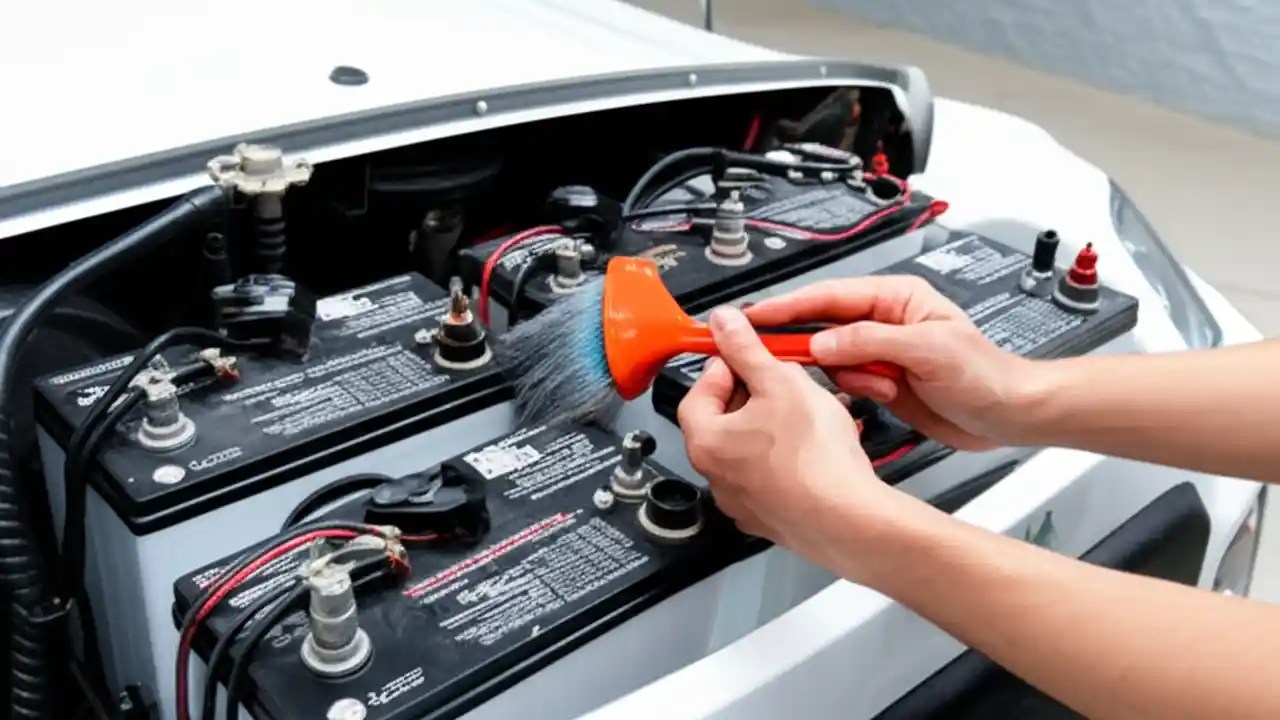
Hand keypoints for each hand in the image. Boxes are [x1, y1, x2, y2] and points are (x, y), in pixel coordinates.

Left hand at [677, 307, 894, 569]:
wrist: (850, 520)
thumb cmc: (814, 458)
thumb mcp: (781, 382)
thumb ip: (747, 349)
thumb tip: (724, 323)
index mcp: (706, 442)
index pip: (698, 391)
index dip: (723, 366)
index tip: (744, 353)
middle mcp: (716, 477)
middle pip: (723, 420)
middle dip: (751, 394)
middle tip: (780, 379)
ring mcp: (744, 502)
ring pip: (751, 448)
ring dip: (773, 424)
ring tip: (806, 410)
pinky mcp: (772, 518)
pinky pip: (773, 476)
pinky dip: (789, 456)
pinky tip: (816, 446)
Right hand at [745, 276, 1036, 449]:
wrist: (1008, 414)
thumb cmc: (985, 374)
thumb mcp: (928, 349)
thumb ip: (871, 341)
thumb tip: (823, 341)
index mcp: (897, 298)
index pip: (830, 297)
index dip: (789, 306)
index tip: (756, 316)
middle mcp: (884, 321)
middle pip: (823, 324)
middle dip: (806, 342)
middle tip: (772, 354)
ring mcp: (881, 351)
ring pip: (832, 357)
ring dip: (845, 374)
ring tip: (877, 384)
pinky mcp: (882, 380)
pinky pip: (847, 381)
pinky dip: (854, 390)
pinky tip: (879, 395)